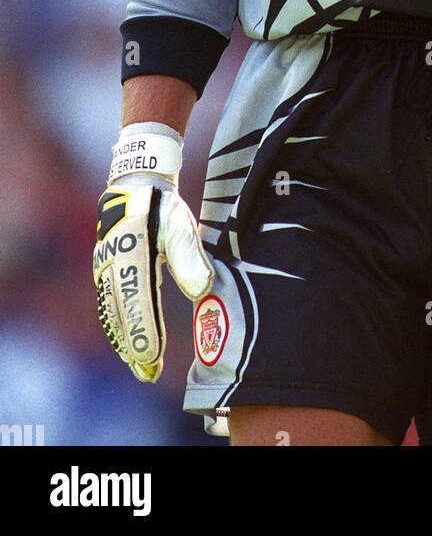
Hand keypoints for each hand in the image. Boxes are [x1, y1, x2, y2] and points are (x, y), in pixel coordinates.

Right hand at [93, 123, 212, 382]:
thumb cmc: (162, 205)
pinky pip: (107, 303)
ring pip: (112, 311)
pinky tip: (125, 342)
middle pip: (122, 312)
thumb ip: (190, 256)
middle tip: (149, 372)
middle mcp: (114, 263)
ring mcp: (105, 266)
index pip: (140, 301)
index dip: (147, 332)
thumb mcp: (180, 224)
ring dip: (124, 340)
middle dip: (136, 345)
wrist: (135, 183)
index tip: (154, 358)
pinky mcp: (103, 267)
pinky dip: (115, 325)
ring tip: (140, 365)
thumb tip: (202, 291)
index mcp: (134, 253)